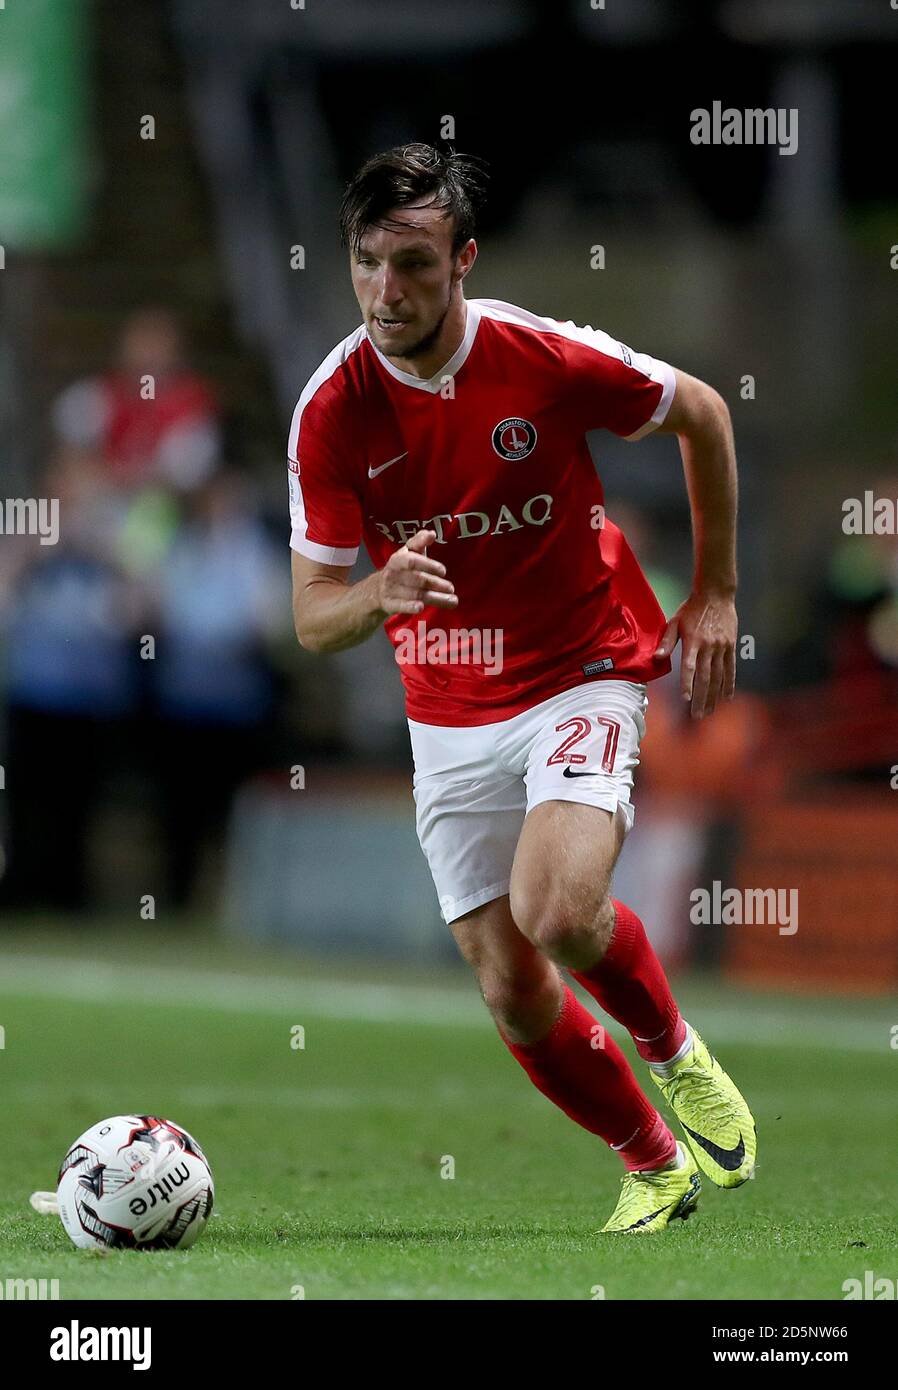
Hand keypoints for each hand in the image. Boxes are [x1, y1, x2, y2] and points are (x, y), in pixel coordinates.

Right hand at [376, 529, 457, 614]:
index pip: (412, 561)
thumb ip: (419, 542)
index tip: (443, 571)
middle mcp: (393, 574)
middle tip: (451, 588)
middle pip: (417, 579)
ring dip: (436, 598)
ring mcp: (390, 590)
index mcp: (398, 559)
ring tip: (453, 601)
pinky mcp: (389, 604)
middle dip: (436, 584)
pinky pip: (401, 606)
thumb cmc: (401, 568)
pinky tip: (421, 608)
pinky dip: (410, 607)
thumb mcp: (408, 552)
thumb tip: (431, 533)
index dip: (428, 565)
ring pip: (415, 594)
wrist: (377, 589)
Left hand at [654, 589, 736, 718]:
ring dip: (714, 696)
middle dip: (701, 698)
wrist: (716, 594)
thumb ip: (667, 641)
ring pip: (718, 676)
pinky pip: (731, 668)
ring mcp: (722, 647)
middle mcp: (709, 646)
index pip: (690, 666)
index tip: (685, 698)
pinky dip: (729, 683)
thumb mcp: (675, 621)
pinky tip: (727, 697)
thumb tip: (657, 657)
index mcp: (693, 641)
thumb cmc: (691, 609)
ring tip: (709, 712)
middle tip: (697, 716)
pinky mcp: (731, 646)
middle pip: (705, 676)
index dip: (687, 683)